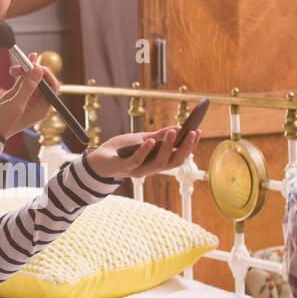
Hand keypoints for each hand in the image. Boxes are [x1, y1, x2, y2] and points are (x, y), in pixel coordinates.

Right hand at [0, 55, 52, 139]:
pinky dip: (21, 72)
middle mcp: (37, 103)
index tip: (36, 66)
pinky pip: (23, 80)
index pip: (52, 87)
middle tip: (25, 64)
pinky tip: (17, 65)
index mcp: (42, 108)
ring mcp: (27, 97)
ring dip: (25, 70)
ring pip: (32, 78)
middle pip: (42, 81)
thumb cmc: (2, 123)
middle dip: (34, 70)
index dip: (47, 75)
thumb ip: (28, 87)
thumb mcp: (16, 105)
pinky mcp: (17, 94)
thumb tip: (39, 71)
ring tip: (13, 69)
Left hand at [84, 125, 200, 179]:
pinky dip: (145, 151)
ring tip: (175, 132)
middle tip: (193, 132)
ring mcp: (138, 170)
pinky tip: (151, 141)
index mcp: (157, 162)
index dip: (190, 146)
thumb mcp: (142, 139)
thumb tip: (179, 127)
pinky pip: (138, 161)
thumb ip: (159, 135)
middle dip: (185, 148)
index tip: (199, 131)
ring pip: (159, 164)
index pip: (178, 156)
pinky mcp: (125, 168)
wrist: (98, 160)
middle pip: (173, 162)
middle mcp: (150, 169)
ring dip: (168, 148)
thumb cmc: (121, 150)